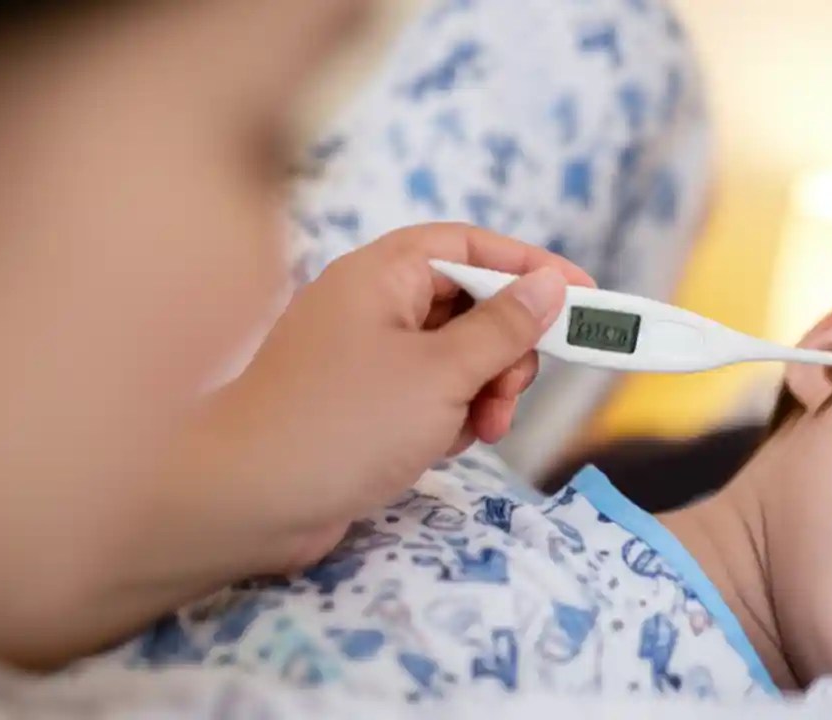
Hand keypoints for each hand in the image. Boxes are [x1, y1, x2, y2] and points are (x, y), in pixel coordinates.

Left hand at [195, 223, 593, 571]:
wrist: (247, 502)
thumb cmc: (341, 424)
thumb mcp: (442, 374)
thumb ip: (504, 328)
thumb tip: (551, 284)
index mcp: (381, 273)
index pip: (471, 246)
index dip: (531, 267)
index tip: (585, 297)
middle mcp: (369, 304)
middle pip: (468, 304)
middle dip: (504, 349)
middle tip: (511, 391)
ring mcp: (361, 356)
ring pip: (453, 356)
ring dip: (481, 390)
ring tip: (479, 429)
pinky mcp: (358, 403)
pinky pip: (426, 393)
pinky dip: (448, 415)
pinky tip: (443, 446)